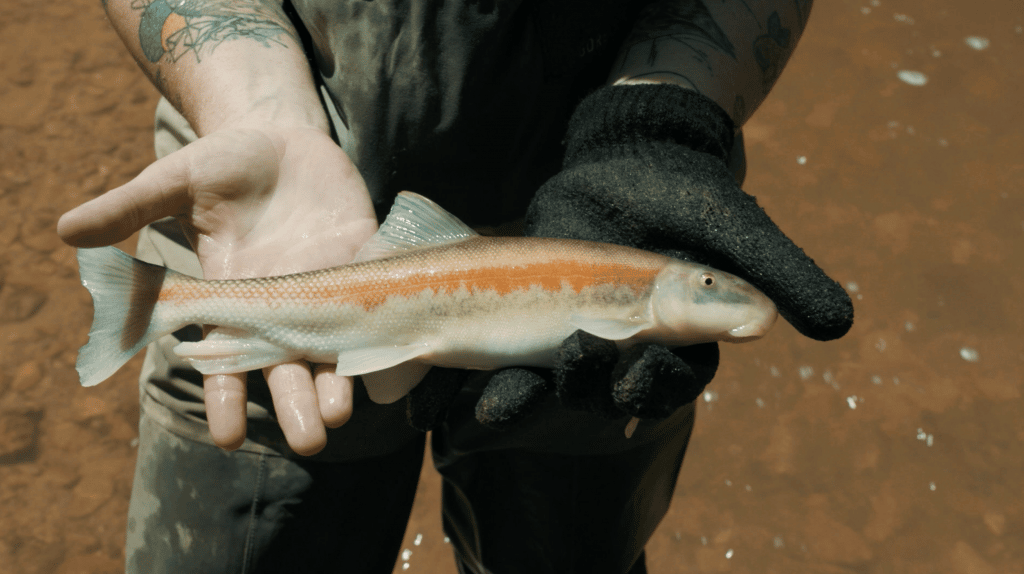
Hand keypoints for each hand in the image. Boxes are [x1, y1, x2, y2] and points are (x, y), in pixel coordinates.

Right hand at [59, 125, 377, 454]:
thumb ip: (130, 207)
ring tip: (344, 416)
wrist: (283, 137)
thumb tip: (64, 230)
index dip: (226, 398)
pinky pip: (376, 300)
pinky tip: (395, 358)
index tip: (227, 437)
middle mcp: (282, 304)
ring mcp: (326, 285)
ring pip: (333, 348)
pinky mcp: (364, 260)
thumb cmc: (224, 163)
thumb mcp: (175, 180)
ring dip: (340, 382)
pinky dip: (384, 328)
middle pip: (288, 368)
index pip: (226, 360)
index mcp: (233, 295)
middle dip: (296, 406)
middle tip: (310, 442)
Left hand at [406, 84, 852, 430]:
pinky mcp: (535, 322)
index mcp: (682, 342)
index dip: (652, 383)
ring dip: (528, 397)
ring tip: (494, 404)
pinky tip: (460, 389)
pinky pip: (511, 358)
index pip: (671, 381)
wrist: (631, 158)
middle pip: (606, 391)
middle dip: (586, 386)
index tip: (636, 371)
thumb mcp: (737, 226)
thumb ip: (777, 272)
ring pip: (554, 384)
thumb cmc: (690, 193)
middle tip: (568, 363)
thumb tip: (840, 325)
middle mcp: (630, 352)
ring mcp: (579, 339)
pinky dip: (490, 377)